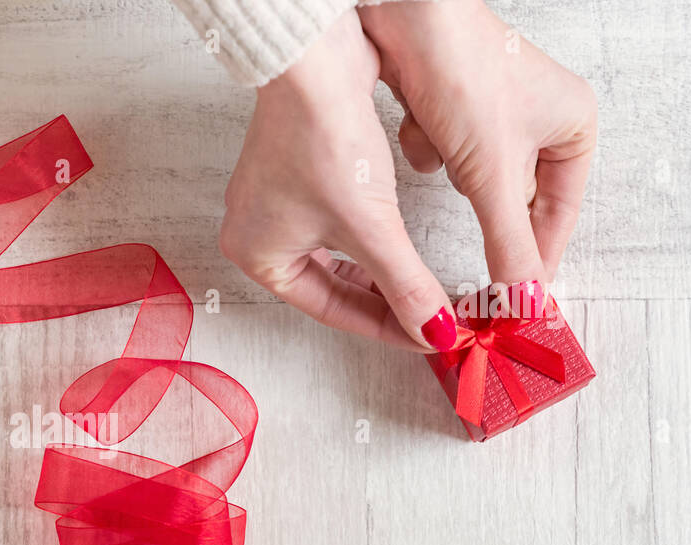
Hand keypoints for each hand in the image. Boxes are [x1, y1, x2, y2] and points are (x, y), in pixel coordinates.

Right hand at [218, 8, 456, 351]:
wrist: (316, 64)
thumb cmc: (323, 138)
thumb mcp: (372, 228)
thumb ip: (406, 286)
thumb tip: (434, 332)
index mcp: (257, 258)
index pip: (330, 310)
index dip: (384, 326)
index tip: (427, 336)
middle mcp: (256, 234)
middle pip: (331, 286)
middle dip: (382, 300)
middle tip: (428, 317)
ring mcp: (272, 201)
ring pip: (336, 256)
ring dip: (377, 270)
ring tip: (418, 288)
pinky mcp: (295, 172)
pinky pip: (335, 224)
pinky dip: (369, 237)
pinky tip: (397, 246)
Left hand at [359, 0, 596, 283]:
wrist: (410, 19)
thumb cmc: (465, 73)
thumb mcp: (492, 176)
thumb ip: (508, 245)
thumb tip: (523, 301)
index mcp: (571, 126)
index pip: (559, 214)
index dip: (536, 258)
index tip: (514, 301)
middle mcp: (536, 118)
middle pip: (511, 200)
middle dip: (484, 210)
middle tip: (471, 263)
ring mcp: (489, 113)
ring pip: (469, 179)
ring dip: (452, 170)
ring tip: (449, 140)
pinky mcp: (446, 109)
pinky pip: (437, 155)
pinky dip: (424, 147)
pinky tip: (421, 121)